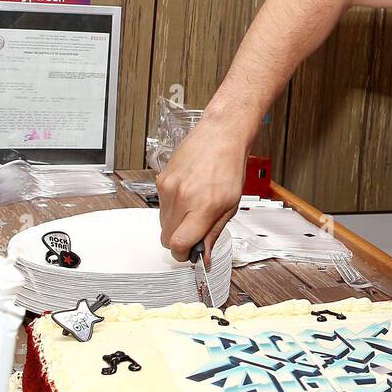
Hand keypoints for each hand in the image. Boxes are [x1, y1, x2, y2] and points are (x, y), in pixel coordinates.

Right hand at [156, 113, 248, 265]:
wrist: (220, 136)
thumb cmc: (229, 166)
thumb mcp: (231, 205)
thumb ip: (214, 232)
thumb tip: (205, 255)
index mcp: (202, 206)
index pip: (178, 243)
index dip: (183, 254)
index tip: (191, 253)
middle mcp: (181, 197)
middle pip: (166, 237)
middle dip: (180, 240)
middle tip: (196, 232)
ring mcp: (168, 188)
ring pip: (162, 223)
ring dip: (176, 224)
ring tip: (195, 209)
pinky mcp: (161, 180)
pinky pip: (161, 206)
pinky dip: (173, 208)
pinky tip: (188, 196)